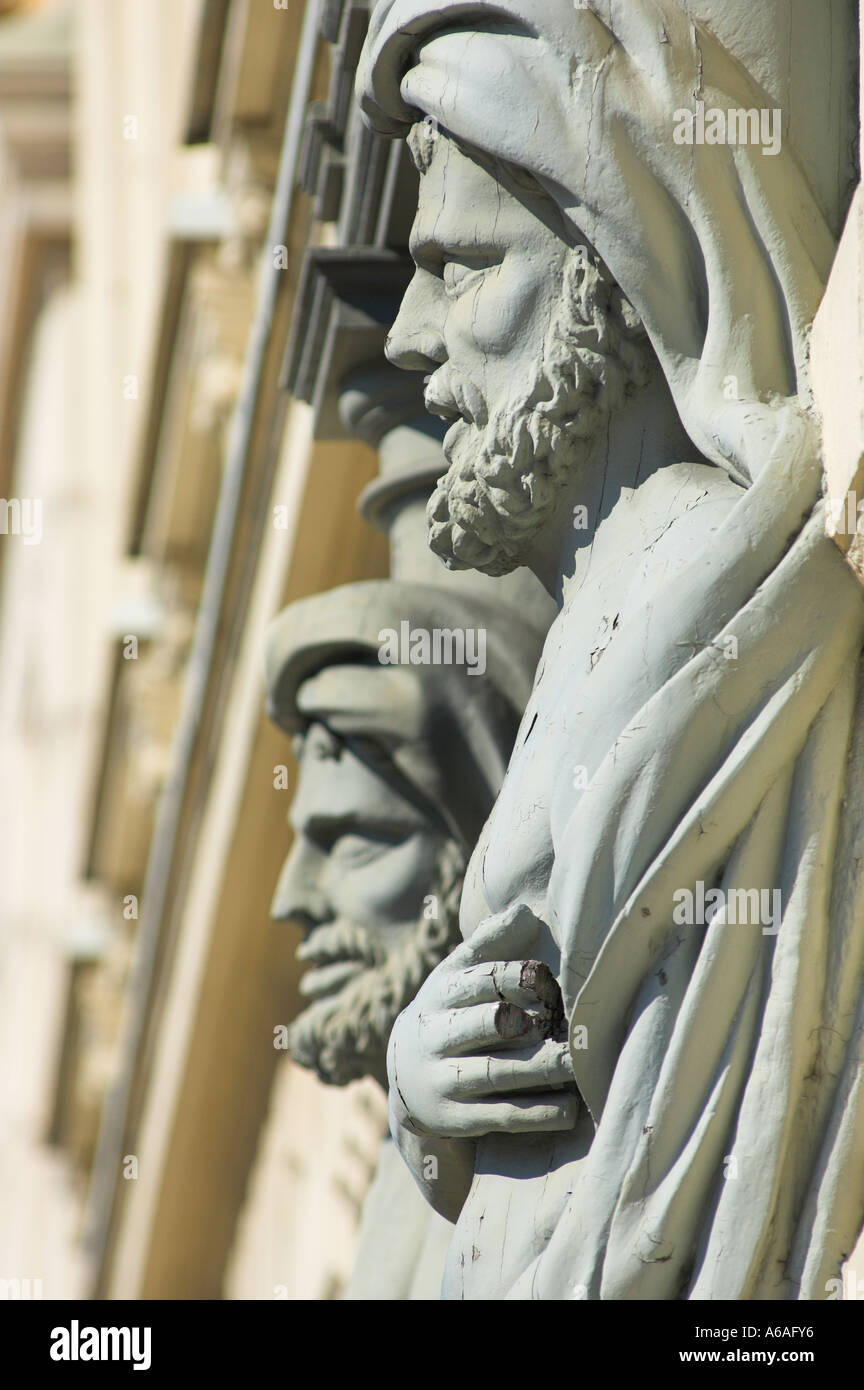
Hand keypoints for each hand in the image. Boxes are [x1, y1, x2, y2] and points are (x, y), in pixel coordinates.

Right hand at [387, 903, 579, 1140]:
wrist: (405, 1082)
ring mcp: (442, 1080)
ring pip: (495, 1072)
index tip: (548, 980)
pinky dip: (535, 1114)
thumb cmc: (448, 1014)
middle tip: (559, 1023)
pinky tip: (568, 1110)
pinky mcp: (454, 1119)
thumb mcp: (455, 978)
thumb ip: (489, 945)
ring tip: (576, 1064)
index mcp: (440, 994)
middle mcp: (436, 1036)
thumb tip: (525, 912)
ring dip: (540, 1069)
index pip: (479, 980)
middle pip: (484, 1025)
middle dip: (520, 1023)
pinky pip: (498, 1115)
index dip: (516, 977)